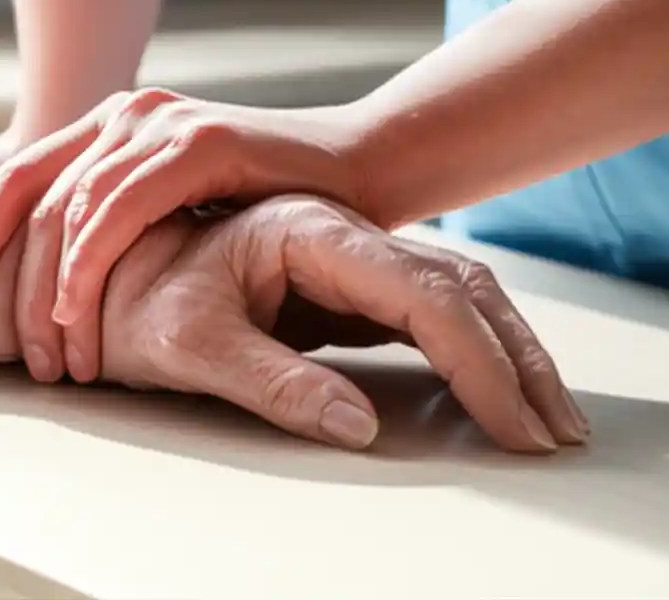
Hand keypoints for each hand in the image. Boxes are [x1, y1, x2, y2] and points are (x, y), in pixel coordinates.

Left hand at [0, 88, 358, 382]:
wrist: (361, 173)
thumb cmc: (268, 208)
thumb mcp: (175, 216)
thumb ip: (121, 226)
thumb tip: (48, 283)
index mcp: (108, 130)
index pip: (14, 183)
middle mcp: (123, 116)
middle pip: (24, 195)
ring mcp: (159, 123)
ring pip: (65, 208)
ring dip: (43, 289)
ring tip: (44, 354)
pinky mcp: (198, 142)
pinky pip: (118, 208)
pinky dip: (87, 264)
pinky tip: (72, 311)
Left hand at [98, 195, 586, 451]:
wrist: (115, 278)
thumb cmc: (140, 303)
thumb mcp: (193, 347)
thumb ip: (271, 381)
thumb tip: (356, 427)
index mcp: (307, 234)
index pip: (422, 295)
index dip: (477, 363)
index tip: (512, 429)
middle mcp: (340, 237)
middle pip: (460, 288)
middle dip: (516, 361)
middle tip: (554, 434)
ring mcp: (349, 261)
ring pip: (457, 297)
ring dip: (507, 356)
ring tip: (545, 420)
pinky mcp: (346, 291)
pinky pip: (430, 317)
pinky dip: (472, 355)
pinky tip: (494, 394)